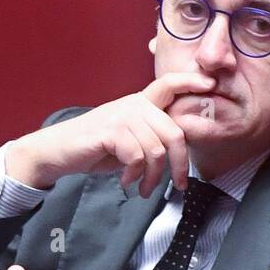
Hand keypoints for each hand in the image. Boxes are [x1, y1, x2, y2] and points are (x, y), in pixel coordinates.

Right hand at [4, 72, 215, 193]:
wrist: (59, 152)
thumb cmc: (97, 148)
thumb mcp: (131, 140)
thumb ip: (153, 138)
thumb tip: (180, 153)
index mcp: (141, 103)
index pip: (169, 84)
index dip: (190, 82)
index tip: (211, 84)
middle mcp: (134, 104)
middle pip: (174, 132)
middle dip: (181, 165)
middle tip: (179, 185)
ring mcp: (122, 115)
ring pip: (157, 150)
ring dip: (153, 177)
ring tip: (143, 188)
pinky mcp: (110, 130)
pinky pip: (137, 157)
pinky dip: (134, 175)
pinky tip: (126, 181)